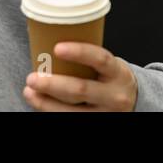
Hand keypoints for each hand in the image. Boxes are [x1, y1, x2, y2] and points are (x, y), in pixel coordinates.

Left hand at [23, 43, 137, 111]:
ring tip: (29, 92)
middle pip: (80, 89)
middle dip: (52, 84)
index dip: (80, 52)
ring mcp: (105, 114)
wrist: (133, 102)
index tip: (57, 48)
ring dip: (45, 102)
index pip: (101, 59)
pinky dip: (51, 111)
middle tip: (32, 77)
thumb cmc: (112, 78)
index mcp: (118, 73)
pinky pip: (70, 119)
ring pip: (71, 111)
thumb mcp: (110, 66)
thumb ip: (89, 58)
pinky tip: (40, 103)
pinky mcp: (95, 123)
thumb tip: (50, 39)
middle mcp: (114, 95)